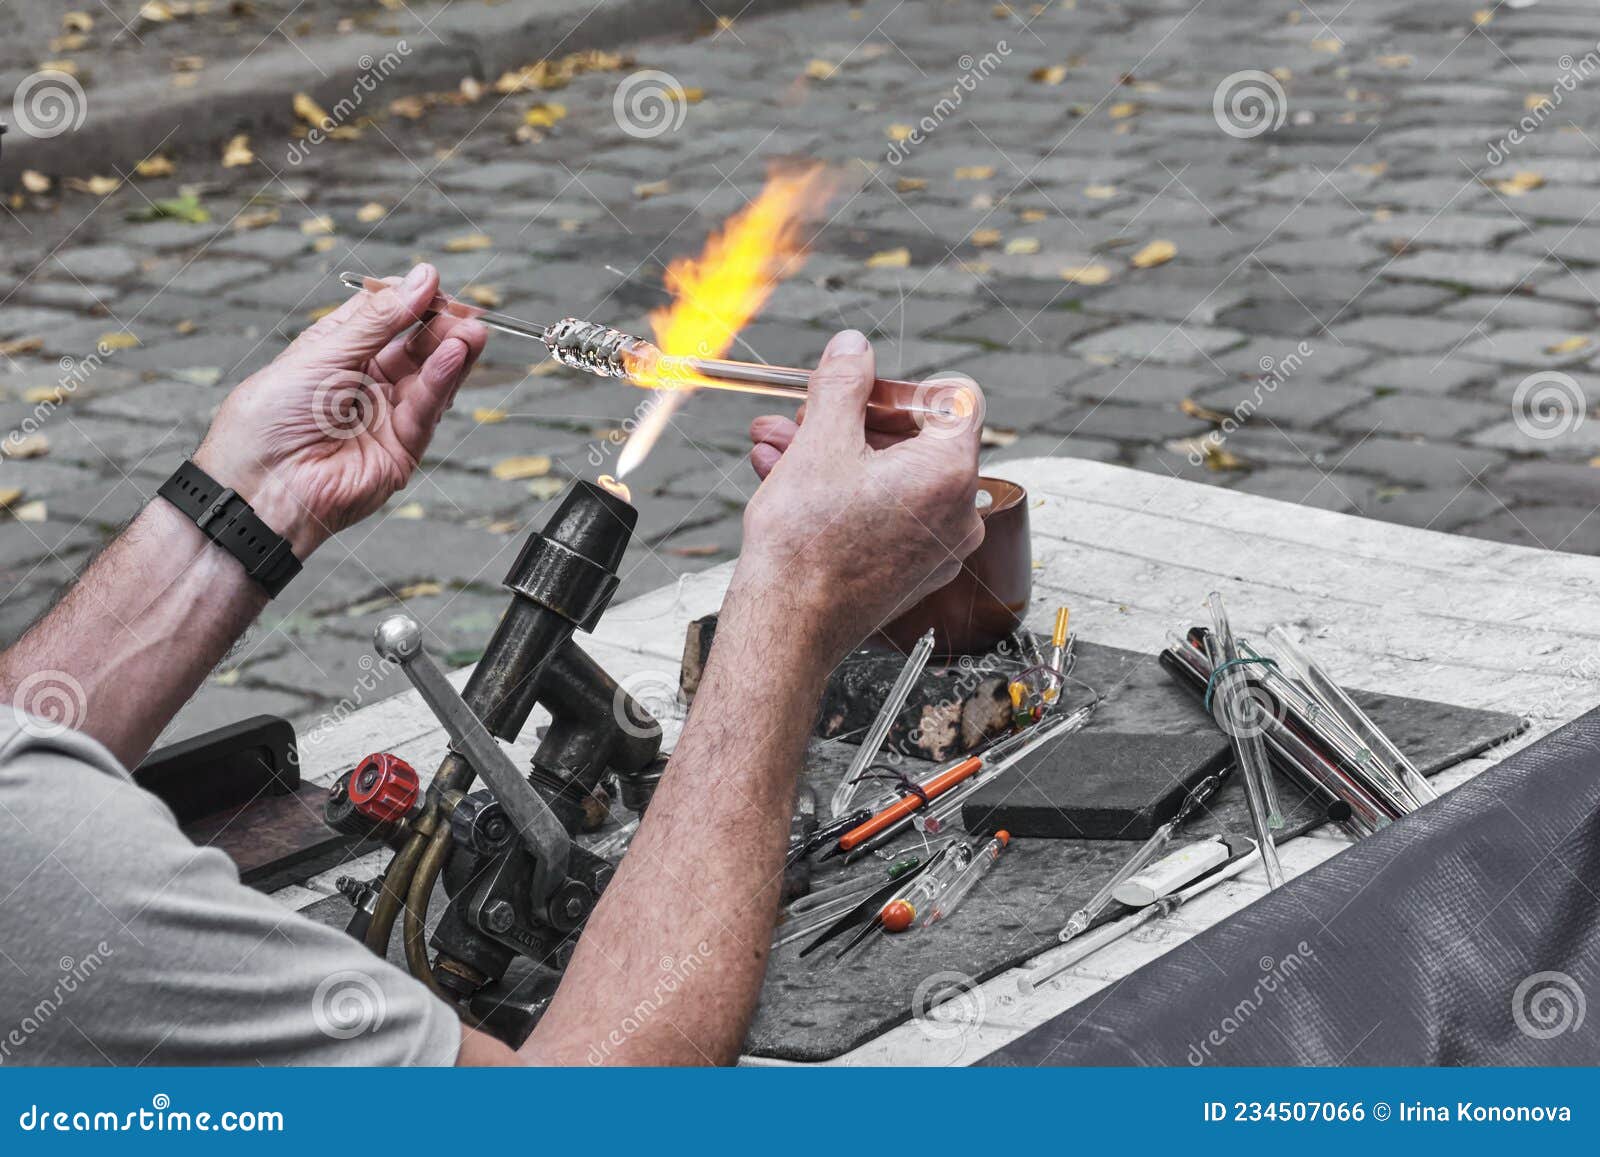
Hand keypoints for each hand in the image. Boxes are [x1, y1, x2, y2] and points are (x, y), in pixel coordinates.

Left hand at [193, 264, 487, 554]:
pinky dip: (443, 382)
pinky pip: (426, 410)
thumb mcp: (322, 355)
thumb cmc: (269, 420)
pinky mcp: (402, 450)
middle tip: (465, 311)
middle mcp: (363, 382)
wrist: (261, 489)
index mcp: (335, 352)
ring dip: (452, 353)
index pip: (384, 315)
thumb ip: (378, 320)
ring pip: (428, 378)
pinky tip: (454, 357)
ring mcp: (385, 417)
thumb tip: (423, 278)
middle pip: (414, 346)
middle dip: (441, 326)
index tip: (431, 283)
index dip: (409, 298)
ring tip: (472, 331)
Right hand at [734, 329, 985, 664]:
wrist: (786, 628)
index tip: (856, 391)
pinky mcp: (911, 572)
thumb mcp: (820, 442)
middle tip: (801, 413)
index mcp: (949, 472)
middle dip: (850, 420)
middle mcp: (957, 513)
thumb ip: (844, 383)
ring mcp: (936, 548)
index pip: (952, 399)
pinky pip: (883, 513)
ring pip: (888, 477)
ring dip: (832, 452)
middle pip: (915, 438)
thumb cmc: (805, 546)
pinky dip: (842, 492)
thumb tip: (855, 347)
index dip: (899, 385)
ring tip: (774, 443)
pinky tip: (785, 477)